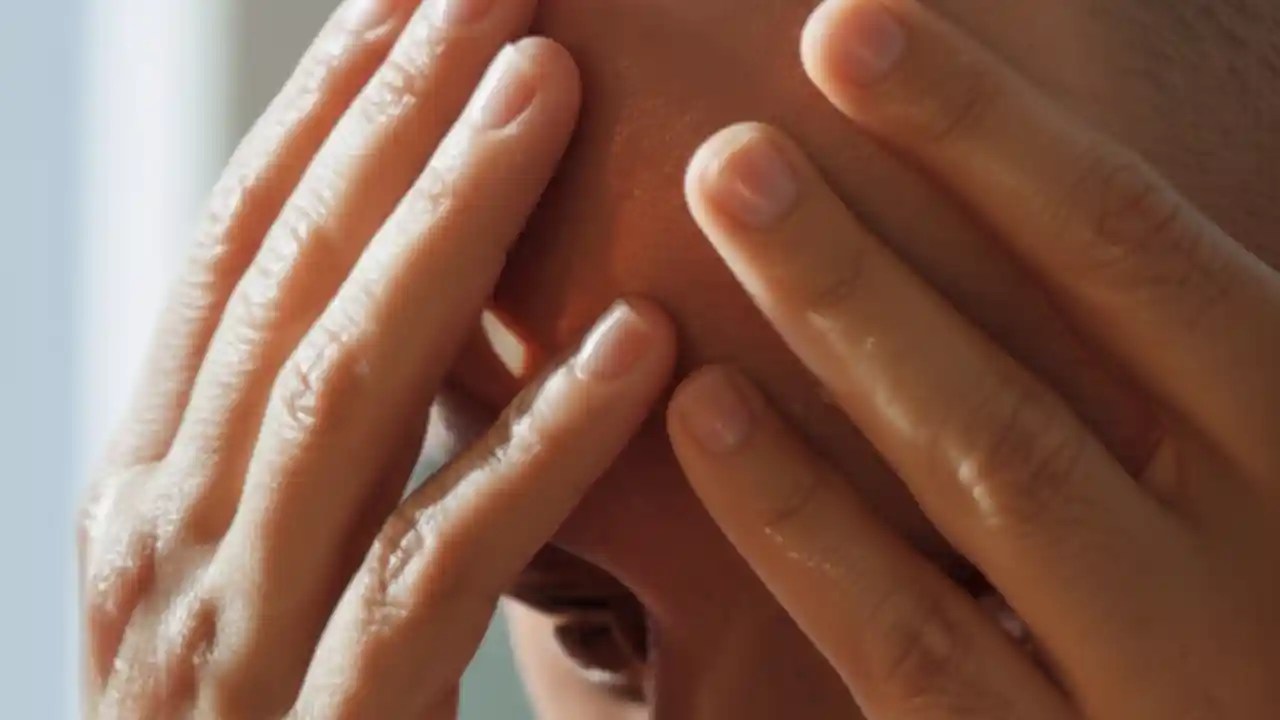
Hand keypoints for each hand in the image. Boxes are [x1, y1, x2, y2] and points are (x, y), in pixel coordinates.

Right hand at [78, 1, 675, 716]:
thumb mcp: (263, 576)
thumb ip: (324, 458)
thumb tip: (432, 307)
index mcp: (149, 494)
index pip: (236, 260)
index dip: (320, 118)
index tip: (408, 2)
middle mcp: (160, 545)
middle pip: (284, 284)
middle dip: (386, 122)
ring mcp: (223, 642)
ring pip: (342, 390)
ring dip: (450, 224)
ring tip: (552, 86)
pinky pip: (434, 565)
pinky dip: (534, 445)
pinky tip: (640, 343)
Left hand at [669, 0, 1279, 716]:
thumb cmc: (1259, 606)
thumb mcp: (1255, 466)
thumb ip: (1175, 353)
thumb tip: (1021, 187)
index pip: (1135, 252)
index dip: (990, 133)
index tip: (852, 31)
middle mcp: (1248, 562)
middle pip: (1033, 378)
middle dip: (871, 259)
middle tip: (728, 155)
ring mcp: (1151, 684)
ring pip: (981, 485)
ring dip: (840, 339)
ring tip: (718, 223)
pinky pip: (911, 647)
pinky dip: (802, 526)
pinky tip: (707, 412)